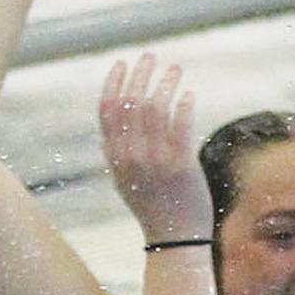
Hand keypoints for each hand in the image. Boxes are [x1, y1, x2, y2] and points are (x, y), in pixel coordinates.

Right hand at [98, 55, 207, 244]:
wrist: (174, 238)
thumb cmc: (152, 207)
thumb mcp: (125, 182)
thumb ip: (116, 156)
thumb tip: (106, 136)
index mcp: (116, 157)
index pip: (108, 110)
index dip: (114, 82)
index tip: (123, 63)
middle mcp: (132, 156)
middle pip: (132, 102)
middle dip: (140, 74)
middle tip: (150, 56)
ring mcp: (156, 160)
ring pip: (157, 108)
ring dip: (165, 83)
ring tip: (174, 69)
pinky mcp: (181, 164)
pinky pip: (182, 124)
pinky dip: (184, 104)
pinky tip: (188, 94)